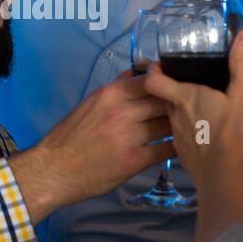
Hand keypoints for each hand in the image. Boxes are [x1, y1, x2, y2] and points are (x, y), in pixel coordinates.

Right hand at [11, 72, 174, 223]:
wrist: (54, 169)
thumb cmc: (71, 136)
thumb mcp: (91, 102)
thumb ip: (117, 87)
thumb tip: (141, 72)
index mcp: (110, 94)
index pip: (152, 80)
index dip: (169, 84)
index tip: (178, 88)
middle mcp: (121, 112)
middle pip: (164, 101)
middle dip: (178, 105)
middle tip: (188, 109)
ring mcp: (128, 136)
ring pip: (168, 124)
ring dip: (179, 126)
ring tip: (186, 128)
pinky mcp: (133, 161)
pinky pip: (165, 149)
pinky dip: (175, 147)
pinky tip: (179, 146)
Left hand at [141, 29, 242, 191]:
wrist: (225, 180)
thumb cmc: (233, 133)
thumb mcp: (242, 94)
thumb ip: (241, 64)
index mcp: (183, 97)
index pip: (153, 79)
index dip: (154, 70)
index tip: (163, 65)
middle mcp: (174, 116)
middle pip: (165, 98)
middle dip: (175, 91)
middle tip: (194, 84)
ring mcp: (177, 138)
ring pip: (174, 119)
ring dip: (184, 113)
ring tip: (204, 109)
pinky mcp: (185, 156)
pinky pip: (183, 138)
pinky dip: (191, 133)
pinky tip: (208, 135)